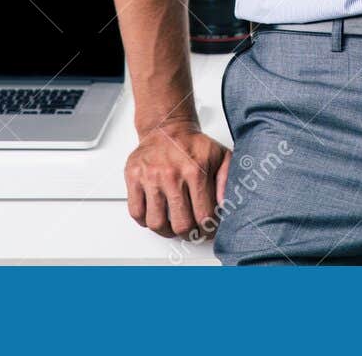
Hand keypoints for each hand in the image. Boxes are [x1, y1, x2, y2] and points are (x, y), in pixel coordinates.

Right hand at [124, 121, 231, 238]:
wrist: (167, 127)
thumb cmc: (193, 145)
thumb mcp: (221, 157)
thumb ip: (228, 181)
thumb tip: (226, 206)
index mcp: (195, 171)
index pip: (204, 216)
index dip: (208, 229)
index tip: (207, 230)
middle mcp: (172, 175)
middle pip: (181, 224)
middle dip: (189, 234)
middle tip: (192, 231)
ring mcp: (150, 177)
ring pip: (156, 223)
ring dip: (167, 231)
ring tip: (173, 226)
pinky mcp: (133, 177)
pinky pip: (136, 212)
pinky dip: (145, 221)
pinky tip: (156, 215)